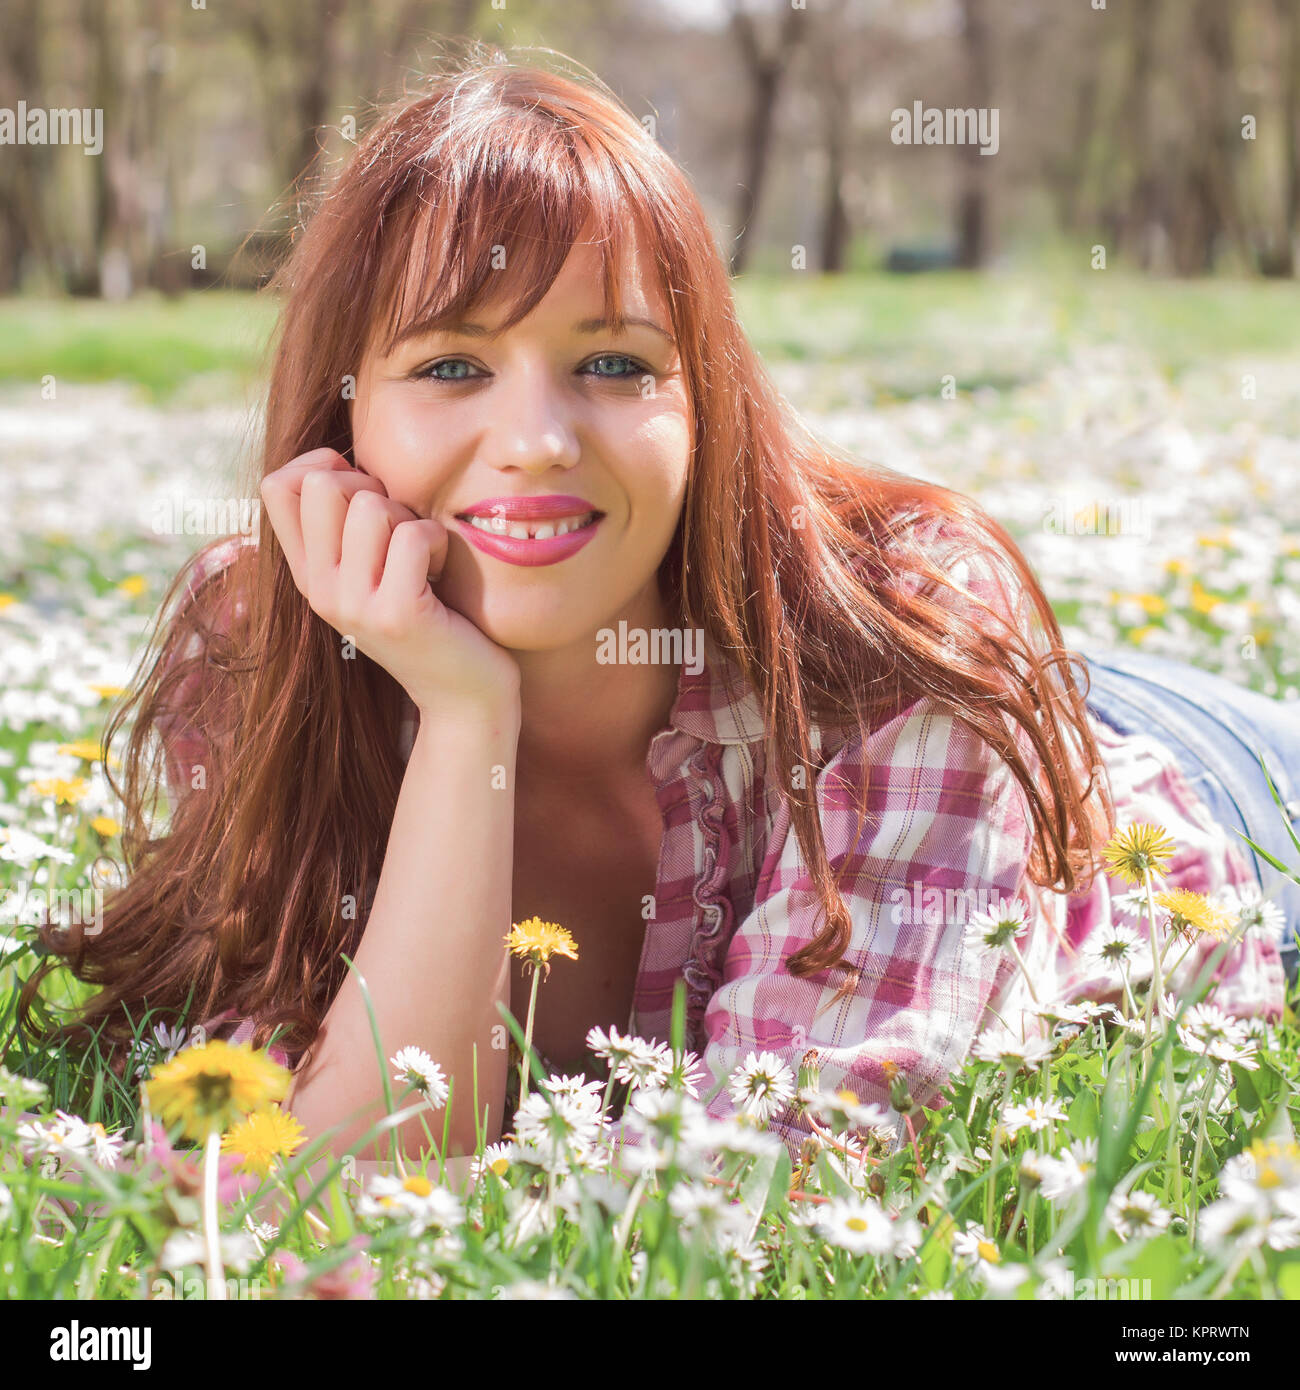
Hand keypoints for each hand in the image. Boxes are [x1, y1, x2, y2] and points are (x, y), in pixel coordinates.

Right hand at [260, 448, 519, 719]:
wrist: (465, 696)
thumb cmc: (435, 616)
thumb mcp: (378, 565)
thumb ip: (349, 520)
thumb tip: (332, 458)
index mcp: (309, 573)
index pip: (276, 485)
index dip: (325, 466)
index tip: (365, 495)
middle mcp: (319, 590)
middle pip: (321, 483)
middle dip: (374, 490)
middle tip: (401, 533)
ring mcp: (352, 604)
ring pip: (369, 505)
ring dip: (410, 518)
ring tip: (421, 559)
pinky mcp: (396, 614)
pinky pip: (411, 535)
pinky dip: (436, 541)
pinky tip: (438, 574)